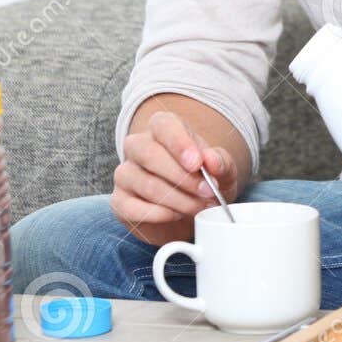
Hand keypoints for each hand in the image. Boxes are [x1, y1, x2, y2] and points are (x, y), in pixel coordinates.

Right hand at [111, 110, 239, 245]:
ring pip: (146, 184)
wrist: (190, 212)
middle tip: (207, 192)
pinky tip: (176, 215)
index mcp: (162, 128)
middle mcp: (137, 146)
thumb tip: (212, 161)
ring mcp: (125, 174)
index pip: (163, 125)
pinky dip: (158, 214)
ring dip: (178, 199)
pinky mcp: (119, 201)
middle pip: (150, 154)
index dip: (179, 144)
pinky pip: (131, 208)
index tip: (197, 164)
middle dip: (182, 177)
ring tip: (199, 207)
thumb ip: (220, 162)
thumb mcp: (222, 170)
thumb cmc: (204, 181)